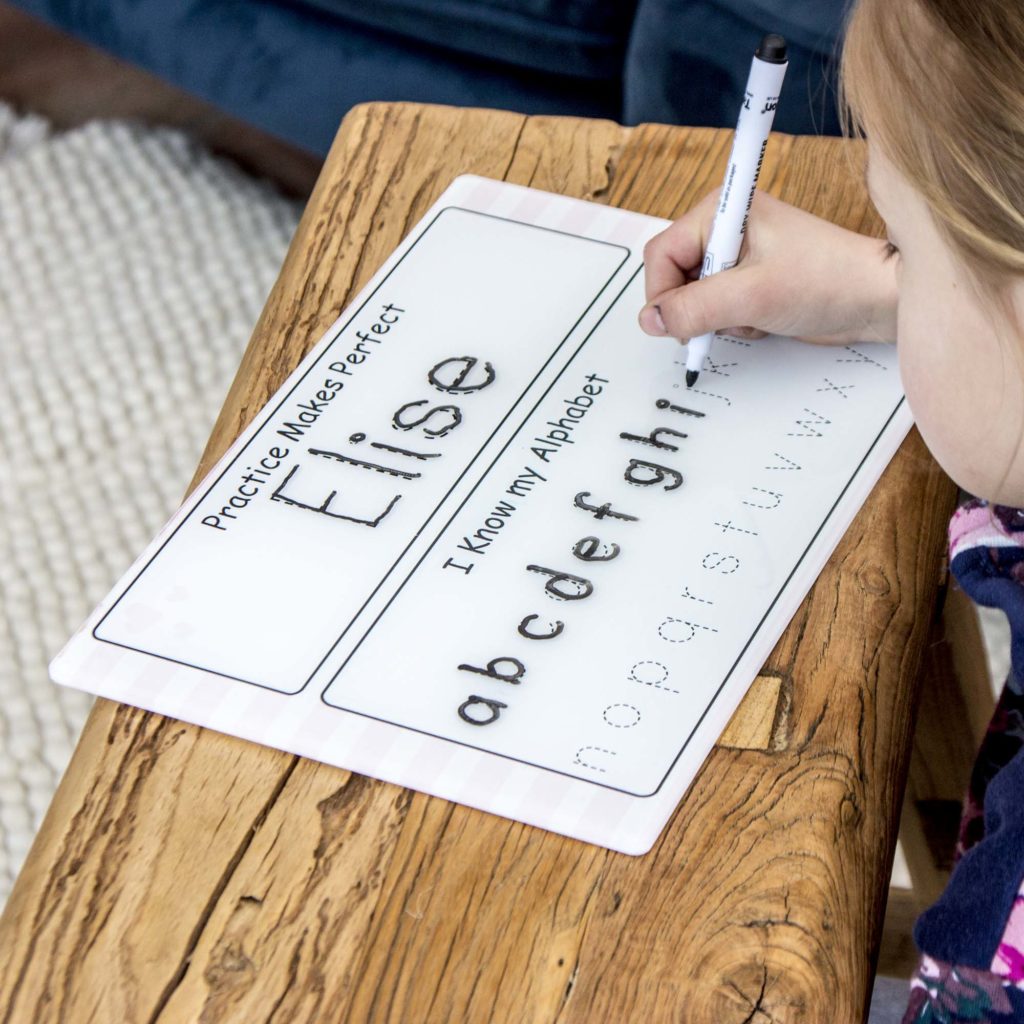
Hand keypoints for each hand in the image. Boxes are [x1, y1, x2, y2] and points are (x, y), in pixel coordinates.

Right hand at [638, 190, 898, 345]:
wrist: (874, 300)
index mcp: (722, 211)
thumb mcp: (751, 296)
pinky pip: (716, 311)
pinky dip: (732, 324)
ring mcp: (736, 257)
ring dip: (716, 320)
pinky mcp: (749, 281)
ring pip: (693, 300)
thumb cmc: (826, 282)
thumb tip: (650, 321)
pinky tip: (761, 321)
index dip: (663, 293)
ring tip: (752, 317)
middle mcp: (724, 229)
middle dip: (695, 308)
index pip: (661, 254)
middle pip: (674, 278)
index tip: (677, 324)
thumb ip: (693, 309)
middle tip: (725, 320)